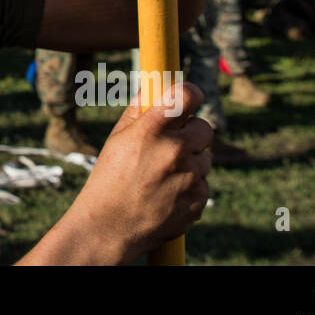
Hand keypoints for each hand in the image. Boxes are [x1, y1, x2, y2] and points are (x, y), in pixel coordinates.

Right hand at [72, 80, 212, 261]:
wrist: (109, 228)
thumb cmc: (109, 178)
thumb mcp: (117, 139)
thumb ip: (139, 110)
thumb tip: (155, 86)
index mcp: (151, 130)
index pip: (187, 96)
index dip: (192, 94)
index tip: (191, 97)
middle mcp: (174, 151)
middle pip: (204, 127)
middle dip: (191, 132)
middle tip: (174, 142)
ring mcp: (189, 177)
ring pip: (205, 157)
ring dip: (191, 162)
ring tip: (163, 175)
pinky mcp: (198, 200)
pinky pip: (203, 183)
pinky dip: (191, 186)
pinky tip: (168, 193)